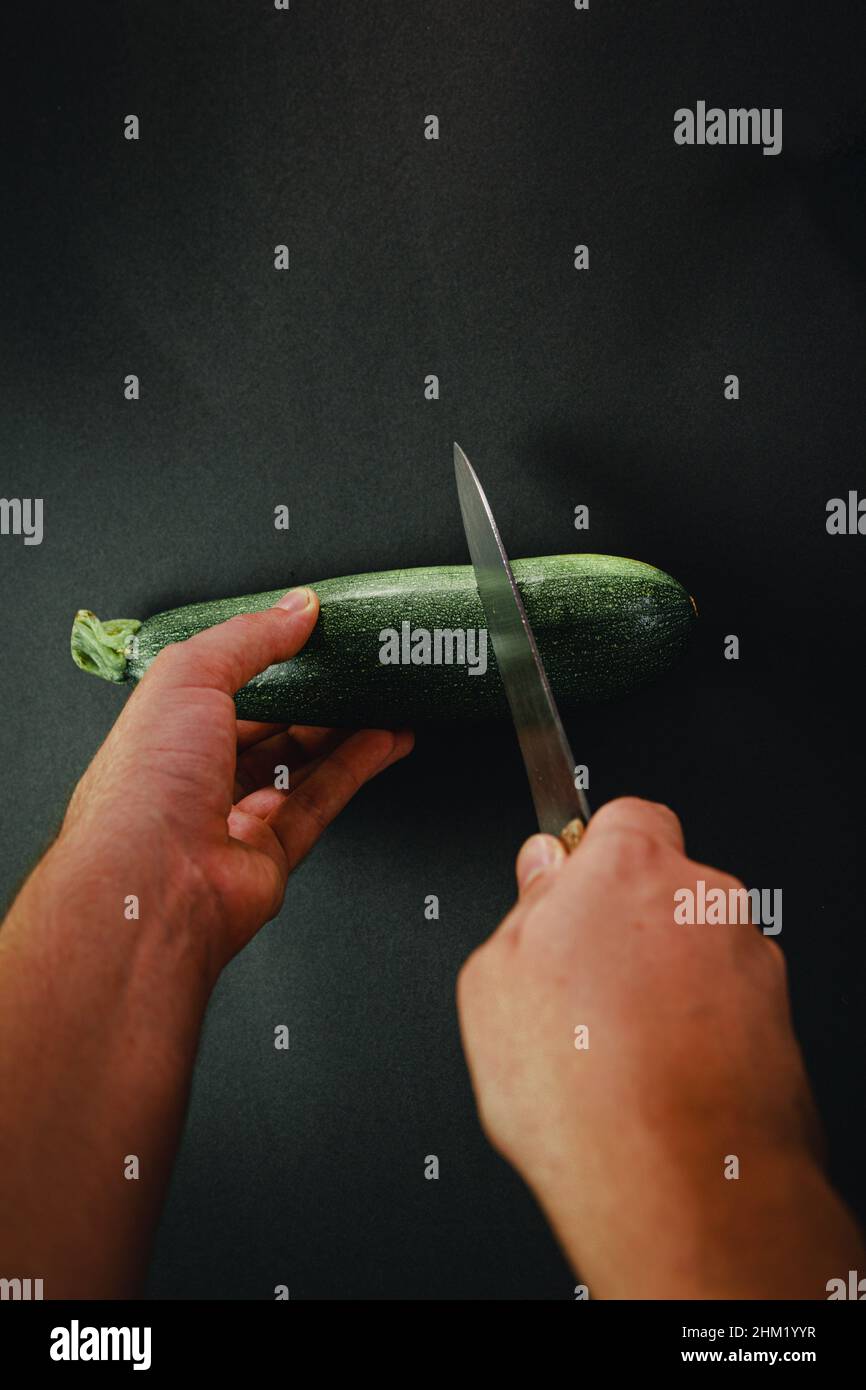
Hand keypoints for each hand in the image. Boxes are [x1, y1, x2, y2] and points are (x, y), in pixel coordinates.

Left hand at [0, 586, 412, 1295]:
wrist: (149, 908)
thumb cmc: (140, 809)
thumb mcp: (184, 686)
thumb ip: (245, 640)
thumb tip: (298, 604)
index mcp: (165, 735)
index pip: (221, 682)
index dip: (269, 651)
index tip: (317, 623)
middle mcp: (197, 775)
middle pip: (266, 721)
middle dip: (315, 689)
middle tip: (369, 655)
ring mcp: (237, 819)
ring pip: (303, 759)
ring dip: (347, 725)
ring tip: (395, 690)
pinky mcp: (276, 856)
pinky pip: (327, 801)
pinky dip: (361, 768)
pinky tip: (393, 740)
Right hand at [457, 797, 864, 1297]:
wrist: (676, 1181)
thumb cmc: (583, 1084)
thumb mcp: (492, 979)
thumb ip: (525, 906)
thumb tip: (541, 875)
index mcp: (630, 865)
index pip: (622, 817)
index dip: (589, 859)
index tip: (565, 895)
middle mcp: (703, 898)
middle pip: (660, 888)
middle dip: (627, 924)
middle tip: (580, 987)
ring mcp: (750, 960)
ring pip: (695, 950)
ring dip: (665, 981)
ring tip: (616, 1050)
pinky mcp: (780, 1020)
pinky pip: (726, 1006)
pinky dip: (700, 1028)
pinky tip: (658, 1077)